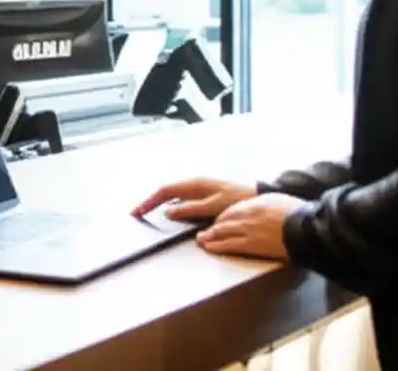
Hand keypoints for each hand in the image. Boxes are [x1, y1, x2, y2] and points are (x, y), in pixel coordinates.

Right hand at [133, 177, 256, 220]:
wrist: (260, 195)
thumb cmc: (238, 199)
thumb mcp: (213, 207)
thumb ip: (190, 209)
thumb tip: (168, 212)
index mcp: (194, 184)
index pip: (164, 191)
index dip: (149, 201)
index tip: (137, 212)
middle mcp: (194, 183)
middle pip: (166, 192)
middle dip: (150, 202)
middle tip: (138, 214)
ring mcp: (200, 187)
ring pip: (174, 195)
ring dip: (160, 203)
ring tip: (149, 214)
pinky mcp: (205, 193)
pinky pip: (182, 198)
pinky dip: (172, 205)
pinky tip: (171, 213)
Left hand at [195, 193, 305, 260]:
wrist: (303, 227)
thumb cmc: (295, 212)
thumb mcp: (276, 200)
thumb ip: (263, 203)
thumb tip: (260, 205)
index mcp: (252, 203)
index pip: (231, 210)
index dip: (223, 217)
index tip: (219, 221)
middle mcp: (245, 215)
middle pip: (223, 221)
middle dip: (212, 227)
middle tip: (204, 232)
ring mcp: (246, 230)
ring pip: (221, 232)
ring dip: (209, 237)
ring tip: (201, 240)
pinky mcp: (251, 245)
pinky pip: (229, 245)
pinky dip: (217, 246)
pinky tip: (209, 248)